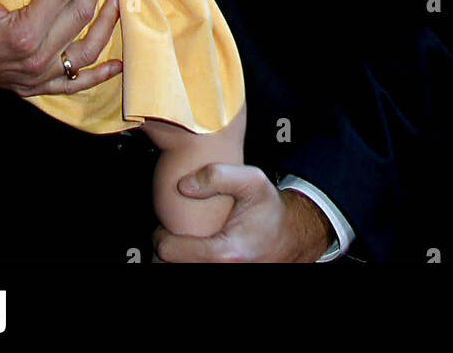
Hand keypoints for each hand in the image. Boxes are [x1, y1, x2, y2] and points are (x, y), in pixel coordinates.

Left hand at [153, 165, 333, 262]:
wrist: (292, 236)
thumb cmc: (270, 210)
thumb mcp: (253, 180)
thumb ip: (217, 175)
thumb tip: (183, 186)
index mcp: (224, 253)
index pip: (168, 251)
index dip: (160, 234)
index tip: (163, 223)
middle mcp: (222, 271)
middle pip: (169, 266)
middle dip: (166, 247)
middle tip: (172, 230)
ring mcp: (223, 276)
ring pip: (180, 270)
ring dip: (177, 256)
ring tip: (183, 239)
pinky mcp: (223, 276)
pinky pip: (193, 268)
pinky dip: (188, 259)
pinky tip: (193, 248)